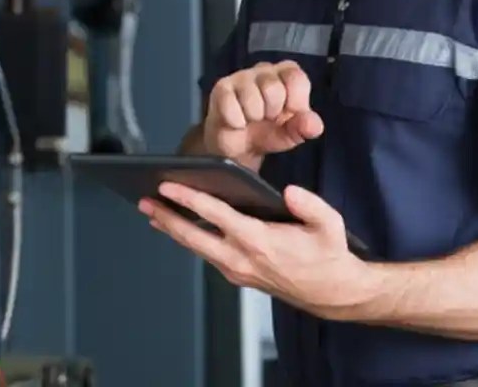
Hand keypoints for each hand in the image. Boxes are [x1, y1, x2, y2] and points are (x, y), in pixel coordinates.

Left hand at [139, 183, 375, 318]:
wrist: (331, 292)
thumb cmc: (329, 255)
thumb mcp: (329, 224)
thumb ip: (309, 205)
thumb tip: (289, 192)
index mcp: (259, 241)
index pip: (216, 216)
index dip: (190, 199)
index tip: (169, 185)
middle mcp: (242, 259)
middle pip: (193, 237)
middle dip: (167, 217)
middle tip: (145, 200)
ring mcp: (237, 271)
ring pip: (197, 248)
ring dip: (174, 230)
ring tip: (154, 213)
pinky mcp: (239, 276)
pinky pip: (208, 255)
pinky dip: (191, 240)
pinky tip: (183, 228)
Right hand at [205, 61, 323, 171]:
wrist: (238, 147)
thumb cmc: (269, 132)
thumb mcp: (292, 134)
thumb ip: (305, 128)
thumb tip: (314, 126)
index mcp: (287, 74)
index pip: (296, 78)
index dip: (294, 102)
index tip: (289, 114)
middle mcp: (266, 69)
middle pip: (273, 88)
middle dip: (271, 112)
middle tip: (267, 118)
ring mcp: (242, 76)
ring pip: (251, 97)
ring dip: (253, 117)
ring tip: (251, 119)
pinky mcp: (222, 88)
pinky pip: (231, 105)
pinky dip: (236, 121)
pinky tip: (236, 121)